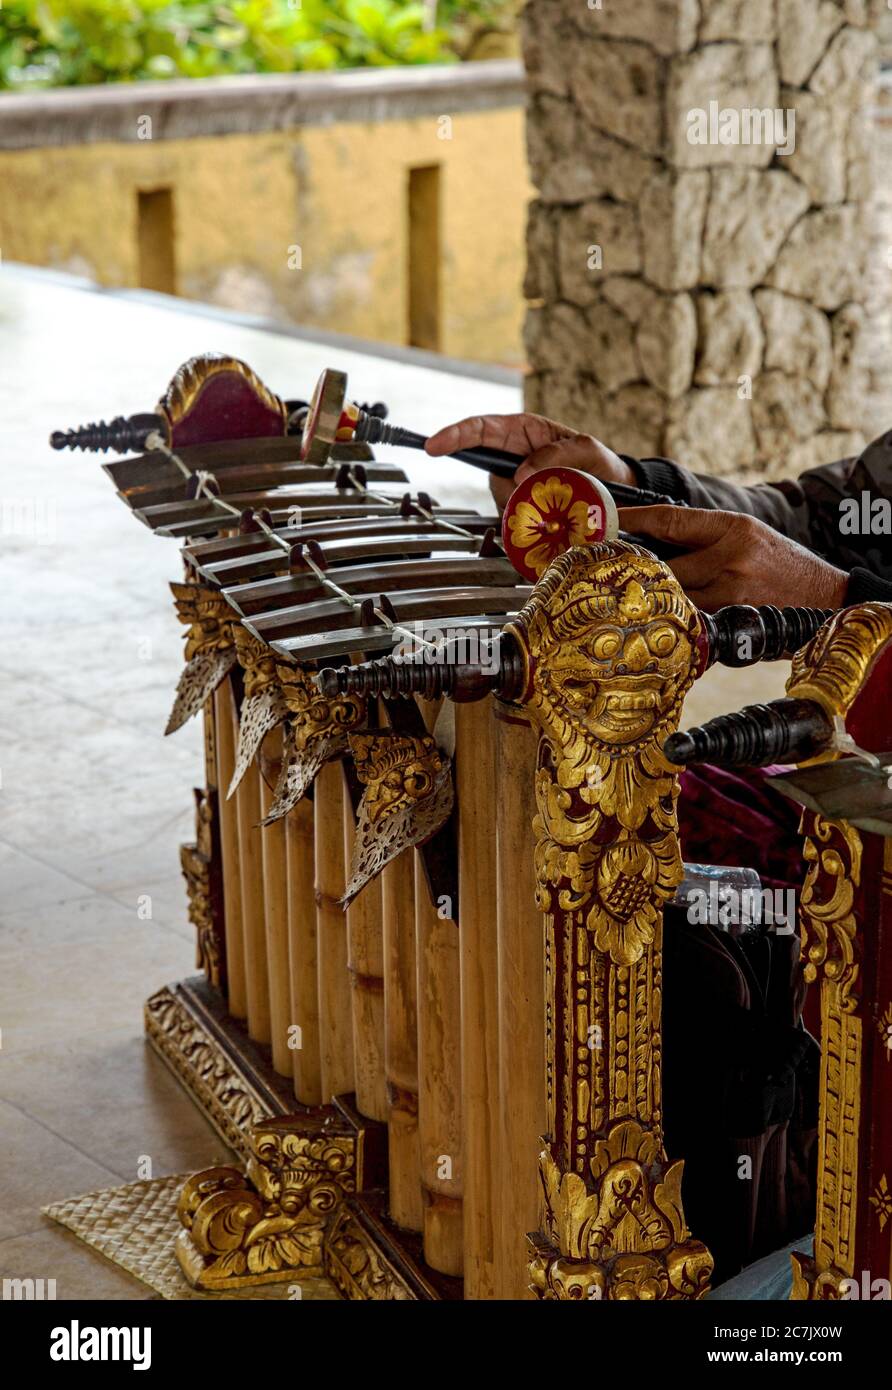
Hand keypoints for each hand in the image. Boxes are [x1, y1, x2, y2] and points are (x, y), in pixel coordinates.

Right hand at [425, 413, 635, 510]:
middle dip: (502, 485)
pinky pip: (512, 516)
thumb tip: (521, 473)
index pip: (480, 428)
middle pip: (486, 469)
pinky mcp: (521, 506)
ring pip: (500, 497)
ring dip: (523, 504)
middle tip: (525, 493)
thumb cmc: (601, 462)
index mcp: (524, 431)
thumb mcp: (587, 450)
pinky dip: (529, 520)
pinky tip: (552, 515)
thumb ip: (556, 454)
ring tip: (559, 500)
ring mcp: (515, 483)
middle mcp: (514, 456)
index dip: (454, 435)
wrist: (618, 492)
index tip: (434, 446)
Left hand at [617, 505, 848, 611]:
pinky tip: (664, 624)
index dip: (632, 520)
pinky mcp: (735, 623)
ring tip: (630, 600)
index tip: (605, 521)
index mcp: (733, 527)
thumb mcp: (748, 536)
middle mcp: (732, 556)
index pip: (670, 519)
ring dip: (653, 600)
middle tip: (608, 571)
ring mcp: (733, 592)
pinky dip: (677, 623)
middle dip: (637, 570)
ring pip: (674, 597)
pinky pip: (692, 622)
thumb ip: (704, 537)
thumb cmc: (781, 566)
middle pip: (664, 565)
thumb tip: (650, 539)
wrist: (825, 600)